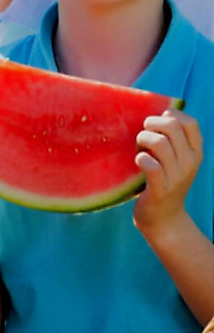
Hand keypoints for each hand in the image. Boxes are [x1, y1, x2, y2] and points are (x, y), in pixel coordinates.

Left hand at [134, 109, 201, 240]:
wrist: (163, 219)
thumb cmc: (163, 182)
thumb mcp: (176, 160)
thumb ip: (174, 140)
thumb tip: (161, 113)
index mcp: (196, 152)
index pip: (190, 122)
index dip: (170, 115)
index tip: (156, 124)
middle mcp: (190, 162)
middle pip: (172, 127)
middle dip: (151, 125)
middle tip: (142, 137)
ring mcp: (177, 176)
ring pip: (159, 142)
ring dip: (142, 140)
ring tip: (138, 150)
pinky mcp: (161, 189)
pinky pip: (150, 165)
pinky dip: (140, 158)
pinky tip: (138, 161)